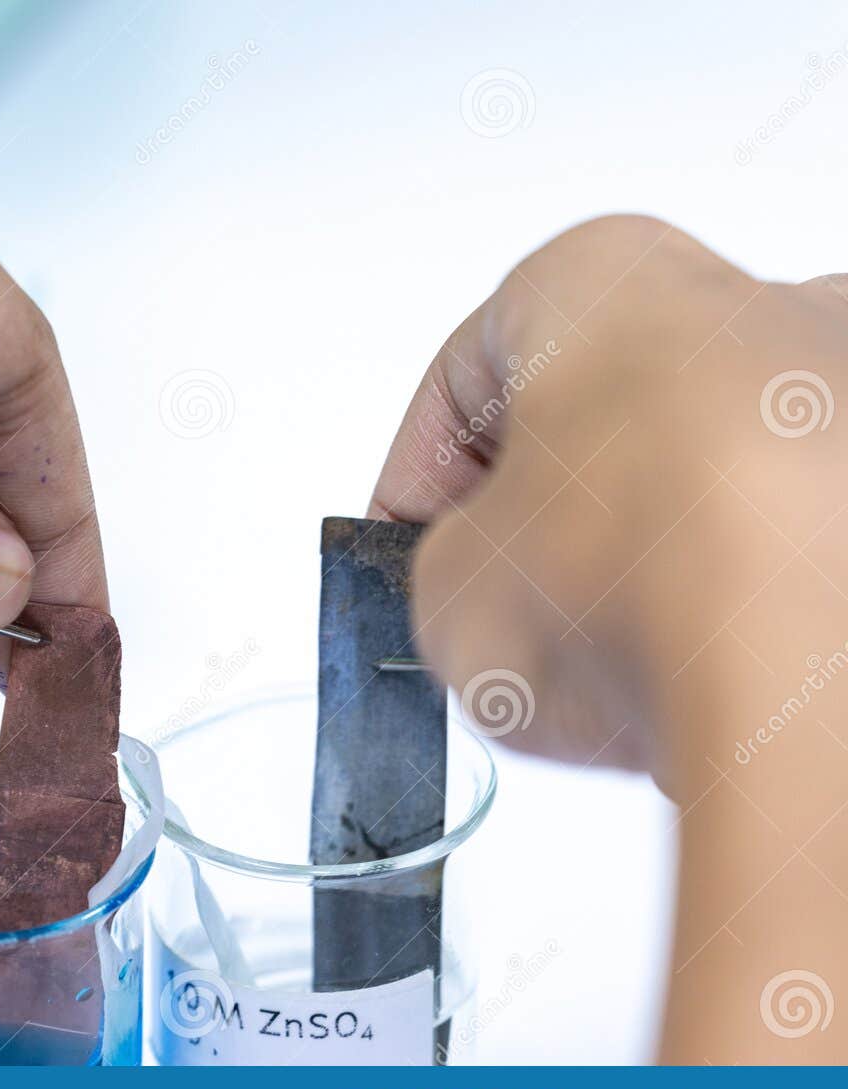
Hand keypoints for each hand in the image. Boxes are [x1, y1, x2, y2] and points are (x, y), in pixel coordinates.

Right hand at [373, 214, 847, 1060]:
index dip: (417, 478)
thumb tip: (495, 586)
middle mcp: (748, 303)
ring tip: (605, 653)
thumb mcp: (446, 585)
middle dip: (544, 512)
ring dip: (643, 554)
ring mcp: (840, 395)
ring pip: (701, 477)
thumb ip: (449, 558)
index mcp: (607, 274)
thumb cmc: (649, 590)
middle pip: (600, 418)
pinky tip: (701, 665)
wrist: (812, 691)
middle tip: (500, 600)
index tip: (407, 545)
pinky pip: (785, 536)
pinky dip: (739, 592)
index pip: (467, 377)